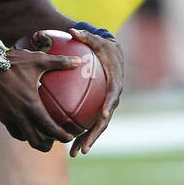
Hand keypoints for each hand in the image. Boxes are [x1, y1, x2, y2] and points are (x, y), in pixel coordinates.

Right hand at [0, 43, 80, 150]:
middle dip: (44, 146)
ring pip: (18, 134)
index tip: (68, 138)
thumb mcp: (38, 60)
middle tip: (51, 143)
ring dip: (28, 136)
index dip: (61, 136)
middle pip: (33, 141)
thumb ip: (60, 62)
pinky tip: (16, 116)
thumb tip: (80, 61)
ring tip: (34, 132)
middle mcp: (18, 115)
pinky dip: (14, 123)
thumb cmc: (13, 62)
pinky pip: (6, 123)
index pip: (50, 128)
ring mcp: (4, 117)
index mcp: (31, 106)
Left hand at [65, 26, 123, 155]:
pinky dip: (82, 135)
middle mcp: (112, 98)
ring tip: (76, 153)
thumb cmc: (103, 47)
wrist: (112, 56)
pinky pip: (90, 123)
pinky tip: (69, 146)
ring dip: (87, 140)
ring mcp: (106, 106)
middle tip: (84, 147)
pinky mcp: (98, 110)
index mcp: (114, 83)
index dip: (108, 104)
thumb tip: (73, 31)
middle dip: (95, 134)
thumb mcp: (96, 40)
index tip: (104, 113)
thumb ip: (85, 37)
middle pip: (105, 119)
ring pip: (98, 126)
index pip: (112, 95)